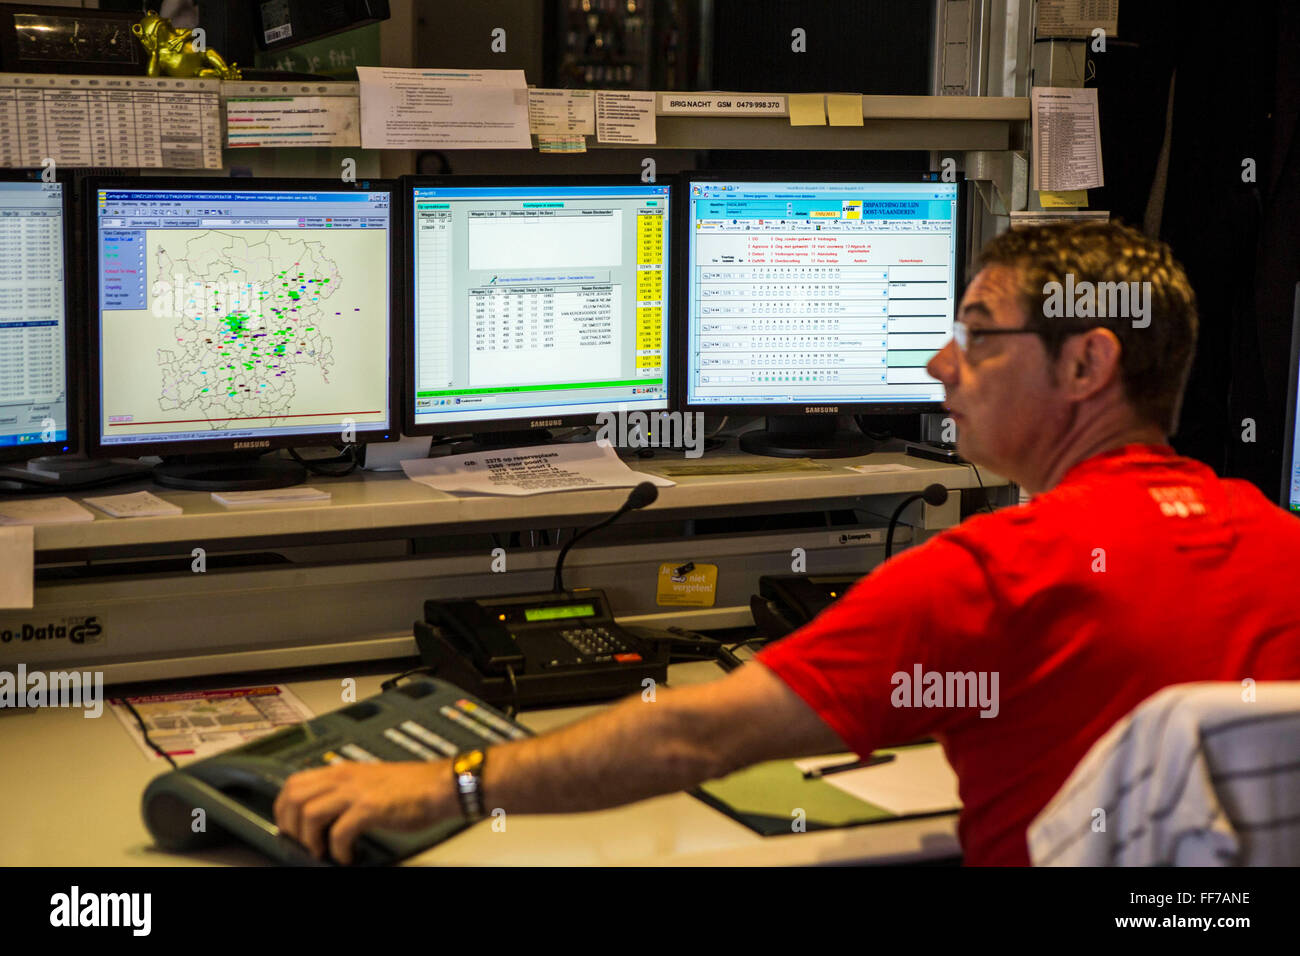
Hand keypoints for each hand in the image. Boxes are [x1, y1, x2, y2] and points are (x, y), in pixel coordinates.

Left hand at [273, 761, 452, 864]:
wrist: (440, 785)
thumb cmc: (412, 787)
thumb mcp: (369, 782)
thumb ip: (346, 791)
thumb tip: (325, 815)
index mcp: (342, 771)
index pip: (294, 783)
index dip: (283, 809)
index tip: (289, 828)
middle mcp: (344, 778)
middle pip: (294, 797)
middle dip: (291, 826)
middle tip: (303, 844)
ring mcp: (356, 792)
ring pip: (309, 814)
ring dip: (311, 840)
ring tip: (324, 851)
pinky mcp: (370, 808)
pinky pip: (338, 833)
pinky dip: (338, 850)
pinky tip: (349, 855)